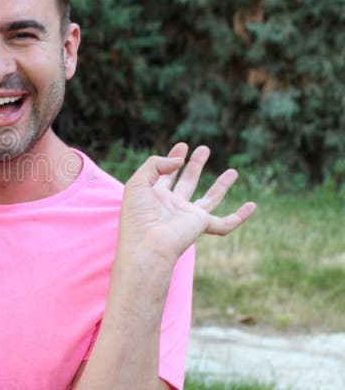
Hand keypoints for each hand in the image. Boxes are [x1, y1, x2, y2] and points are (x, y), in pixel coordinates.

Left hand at [118, 143, 256, 268]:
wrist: (146, 244)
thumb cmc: (137, 216)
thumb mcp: (138, 182)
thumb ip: (155, 164)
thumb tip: (180, 161)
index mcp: (155, 196)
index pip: (166, 174)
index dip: (174, 158)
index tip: (183, 145)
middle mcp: (172, 206)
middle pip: (187, 182)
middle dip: (195, 165)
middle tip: (204, 149)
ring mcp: (188, 216)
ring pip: (209, 199)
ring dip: (221, 185)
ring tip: (233, 171)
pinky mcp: (201, 226)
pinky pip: (225, 224)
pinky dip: (240, 217)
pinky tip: (251, 206)